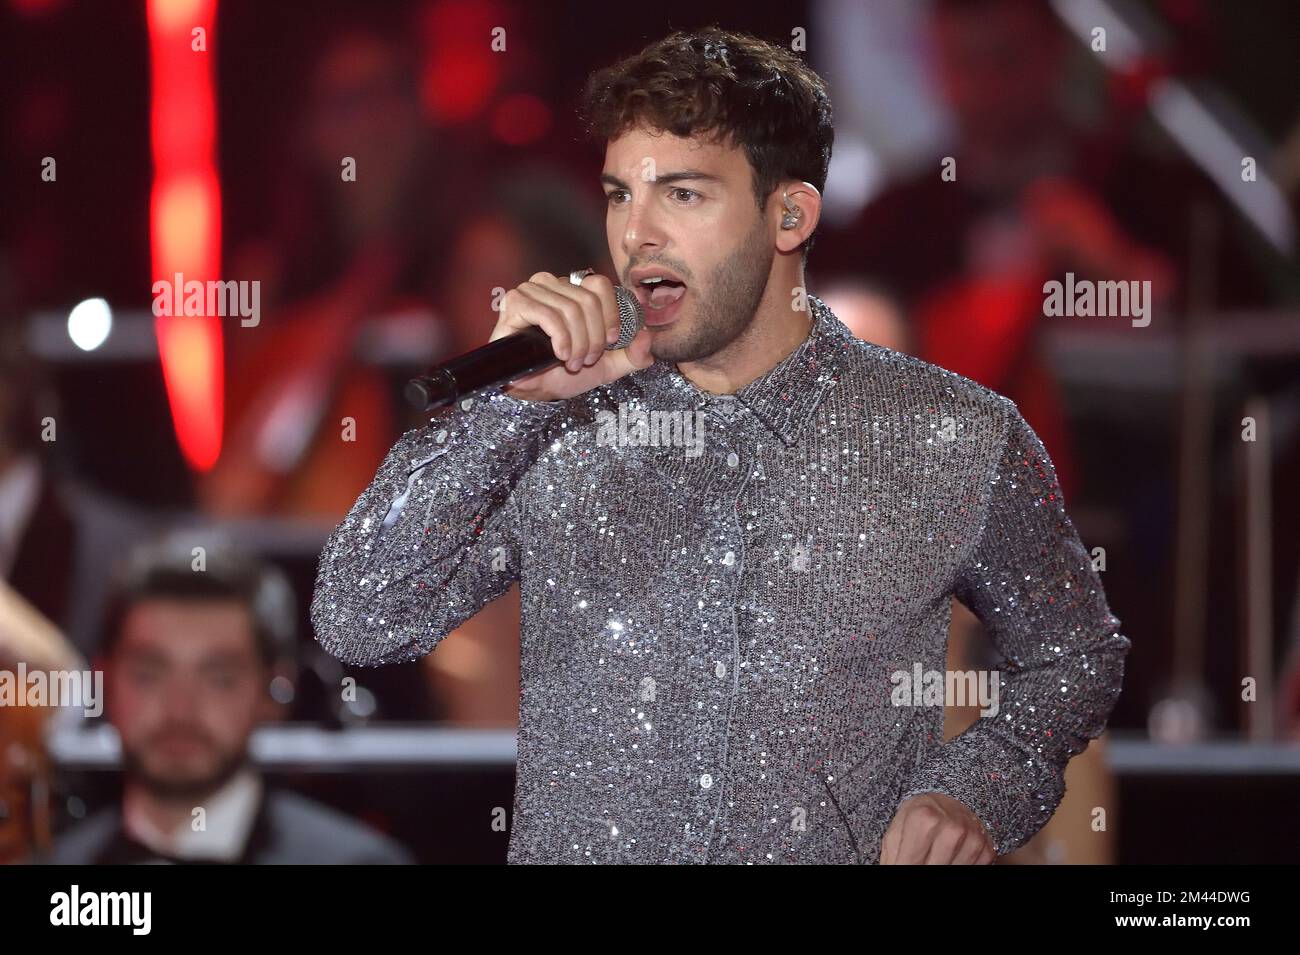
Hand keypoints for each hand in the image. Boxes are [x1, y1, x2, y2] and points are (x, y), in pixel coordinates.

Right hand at [491, 271, 653, 401]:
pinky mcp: (515, 302)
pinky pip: (547, 314)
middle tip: (587, 359)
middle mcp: (553, 283)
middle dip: (593, 338)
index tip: (609, 343)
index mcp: (575, 290)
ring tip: (572, 362)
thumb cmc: (565, 372)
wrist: (534, 390)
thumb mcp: (608, 366)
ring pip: (570, 309)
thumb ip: (633, 355)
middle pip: (587, 301)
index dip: (610, 315)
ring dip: (577, 343)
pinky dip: (560, 338)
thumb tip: (647, 337)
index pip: (600, 285)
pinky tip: (560, 354)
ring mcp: (532, 290)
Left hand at [880, 792, 994, 863]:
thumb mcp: (897, 832)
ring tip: (934, 856)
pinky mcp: (985, 847)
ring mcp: (971, 837)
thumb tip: (895, 869)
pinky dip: (959, 865)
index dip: (906, 866)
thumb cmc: (918, 817)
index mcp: (923, 819)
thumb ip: (893, 856)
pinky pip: (972, 869)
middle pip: (932, 870)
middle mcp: (951, 827)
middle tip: (920, 860)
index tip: (905, 864)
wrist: (947, 799)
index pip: (911, 863)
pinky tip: (951, 856)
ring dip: (943, 866)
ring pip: (954, 871)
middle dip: (924, 867)